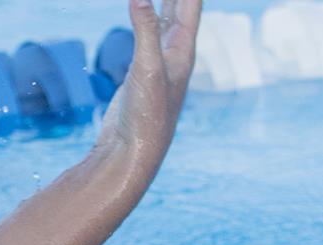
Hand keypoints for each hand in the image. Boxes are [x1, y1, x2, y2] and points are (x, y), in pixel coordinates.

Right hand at [97, 0, 201, 175]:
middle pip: (181, 7)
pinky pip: (148, 33)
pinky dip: (147, 16)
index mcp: (183, 49)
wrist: (132, 151)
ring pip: (166, 18)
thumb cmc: (147, 115)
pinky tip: (144, 11)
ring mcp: (159, 61)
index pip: (190, 4)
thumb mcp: (146, 69)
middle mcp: (175, 52)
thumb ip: (144, 31)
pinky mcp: (142, 71)